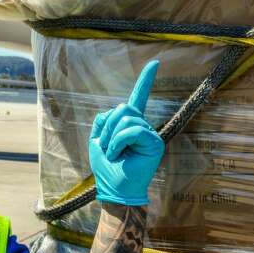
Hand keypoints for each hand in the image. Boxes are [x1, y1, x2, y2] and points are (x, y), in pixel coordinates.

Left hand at [89, 60, 163, 205]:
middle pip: (123, 108)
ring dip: (112, 136)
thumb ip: (104, 121)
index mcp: (130, 124)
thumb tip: (116, 111)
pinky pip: (132, 130)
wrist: (114, 189)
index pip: (139, 97)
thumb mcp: (98, 140)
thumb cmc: (107, 168)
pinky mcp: (155, 143)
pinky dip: (118, 141)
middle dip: (108, 127)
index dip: (146, 80)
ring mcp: (150, 134)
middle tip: (107, 147)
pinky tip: (118, 154)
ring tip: (113, 153)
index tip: (155, 63)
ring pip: (126, 117)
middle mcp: (143, 126)